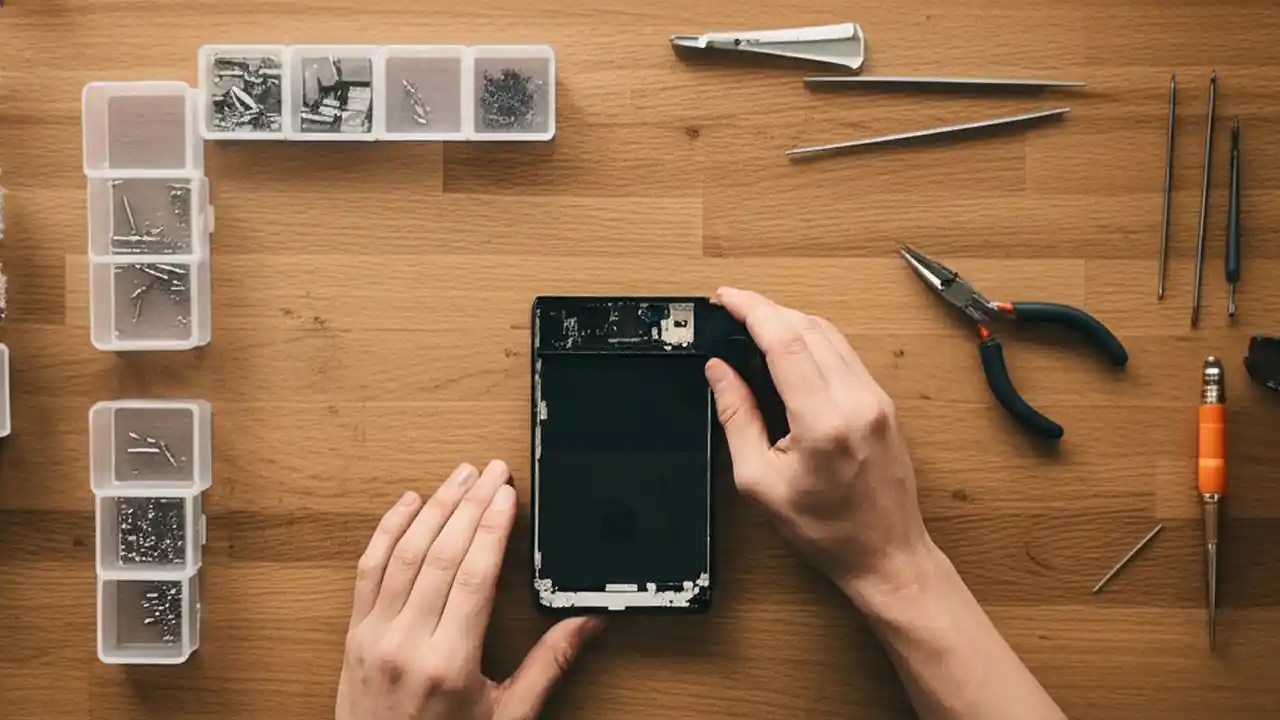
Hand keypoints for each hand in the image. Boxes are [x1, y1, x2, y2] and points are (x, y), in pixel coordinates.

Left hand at [337, 461, 604, 719]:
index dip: (491, 527)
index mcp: (449, 663)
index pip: (473, 576)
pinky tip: (407, 504)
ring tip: (458, 476)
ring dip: (433, 508)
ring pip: (404, 554)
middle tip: (490, 470)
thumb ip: (548, 666)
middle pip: (441, 555)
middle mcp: (406, 643)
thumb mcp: (508, 717)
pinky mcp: (354, 635)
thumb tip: (588, 623)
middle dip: (469, 504)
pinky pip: (367, 570)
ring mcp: (374, 636)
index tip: (506, 493)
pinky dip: (387, 531)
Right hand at [705, 288, 931, 606]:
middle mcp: (857, 400)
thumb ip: (737, 418)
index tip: (726, 299)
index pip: (785, 340)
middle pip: (807, 327)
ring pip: (829, 334)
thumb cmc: (826, 530)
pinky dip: (812, 340)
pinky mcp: (884, 402)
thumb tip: (718, 372)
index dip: (752, 309)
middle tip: (732, 311)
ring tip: (755, 328)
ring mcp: (876, 399)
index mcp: (823, 421)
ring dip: (790, 321)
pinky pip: (844, 353)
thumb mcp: (760, 481)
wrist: (885, 554)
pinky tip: (789, 351)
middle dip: (766, 310)